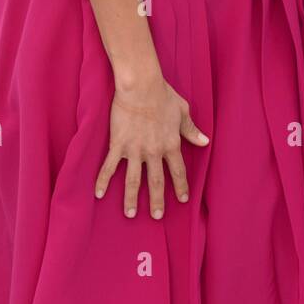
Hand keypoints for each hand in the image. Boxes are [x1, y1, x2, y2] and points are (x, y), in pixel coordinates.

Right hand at [95, 80, 208, 218]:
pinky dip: (103, 181)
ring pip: (133, 180)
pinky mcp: (118, 145)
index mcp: (171, 144)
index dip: (181, 186)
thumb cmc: (163, 95)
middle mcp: (154, 152)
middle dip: (157, 201)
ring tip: (130, 214)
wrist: (141, 86)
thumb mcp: (182, 112)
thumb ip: (191, 130)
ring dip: (131, 199)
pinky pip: (109, 167)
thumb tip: (204, 141)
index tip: (183, 200)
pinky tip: (99, 194)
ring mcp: (134, 150)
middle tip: (157, 216)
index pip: (178, 171)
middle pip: (156, 182)